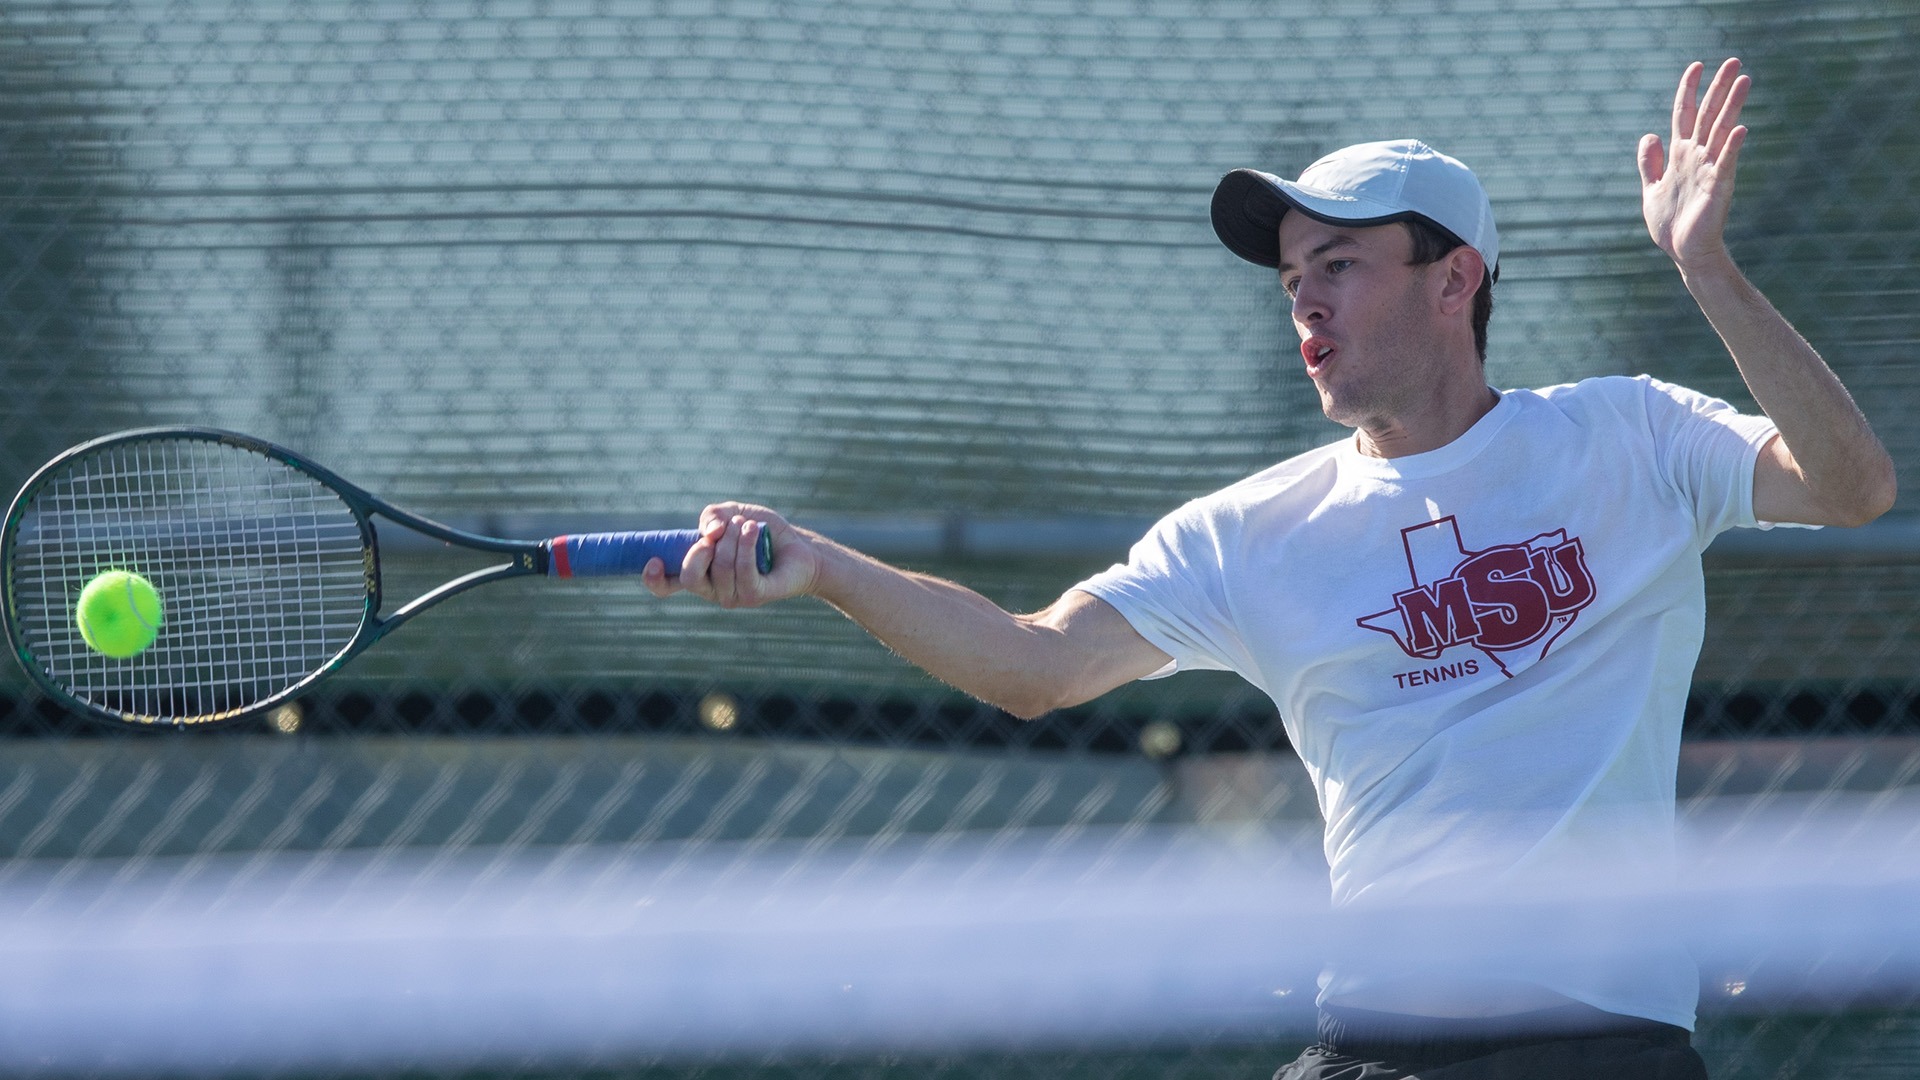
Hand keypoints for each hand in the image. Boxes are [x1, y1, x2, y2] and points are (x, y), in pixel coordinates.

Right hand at [640, 501, 819, 608]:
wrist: (798, 546)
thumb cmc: (761, 533)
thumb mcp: (732, 513)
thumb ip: (712, 515)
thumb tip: (709, 532)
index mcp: (699, 572)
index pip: (667, 585)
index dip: (653, 579)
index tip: (654, 560)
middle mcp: (712, 589)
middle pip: (690, 577)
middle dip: (702, 549)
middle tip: (720, 531)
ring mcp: (732, 596)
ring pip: (720, 568)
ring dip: (732, 538)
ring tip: (746, 526)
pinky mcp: (755, 595)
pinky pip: (743, 571)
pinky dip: (746, 545)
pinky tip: (753, 531)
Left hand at [1638, 59, 1749, 272]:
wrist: (1683, 252)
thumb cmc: (1671, 222)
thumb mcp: (1651, 189)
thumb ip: (1649, 162)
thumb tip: (1648, 135)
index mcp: (1680, 154)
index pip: (1684, 114)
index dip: (1689, 90)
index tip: (1697, 65)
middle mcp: (1697, 156)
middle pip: (1708, 114)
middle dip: (1719, 88)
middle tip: (1734, 60)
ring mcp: (1709, 169)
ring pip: (1722, 131)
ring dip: (1732, 106)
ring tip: (1744, 80)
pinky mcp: (1718, 187)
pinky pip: (1726, 163)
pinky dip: (1732, 146)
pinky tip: (1741, 128)